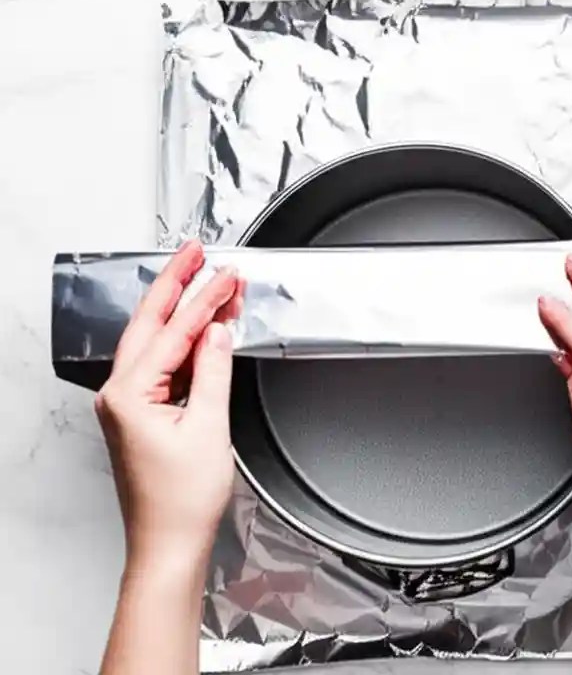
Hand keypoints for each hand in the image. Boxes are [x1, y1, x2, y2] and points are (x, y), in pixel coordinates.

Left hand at [94, 240, 243, 563]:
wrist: (169, 545)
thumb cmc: (182, 501)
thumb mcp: (209, 428)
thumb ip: (213, 372)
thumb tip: (218, 333)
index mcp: (128, 394)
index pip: (173, 332)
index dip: (205, 299)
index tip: (228, 274)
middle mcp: (118, 395)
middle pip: (149, 324)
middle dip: (174, 285)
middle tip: (196, 252)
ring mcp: (126, 405)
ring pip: (152, 342)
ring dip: (180, 311)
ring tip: (203, 280)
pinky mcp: (139, 416)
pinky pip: (159, 365)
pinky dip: (182, 343)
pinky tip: (203, 331)